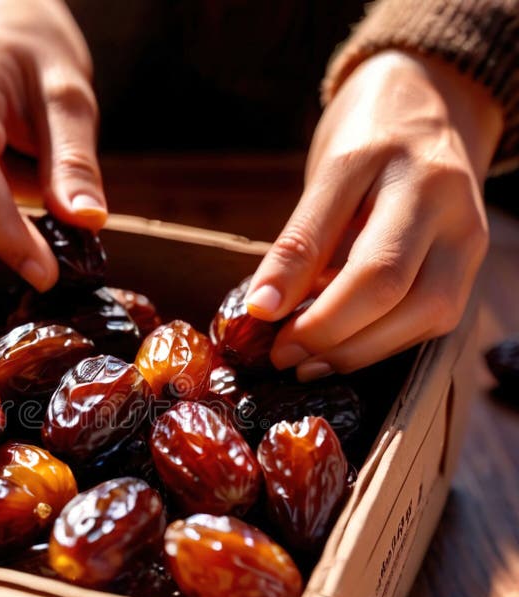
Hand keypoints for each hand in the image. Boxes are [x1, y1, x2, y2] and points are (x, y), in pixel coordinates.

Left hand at [243, 50, 503, 379]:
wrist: (433, 105)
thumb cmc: (373, 139)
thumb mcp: (330, 172)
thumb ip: (300, 240)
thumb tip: (263, 308)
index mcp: (407, 171)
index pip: (355, 249)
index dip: (303, 292)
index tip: (260, 319)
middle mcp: (449, 208)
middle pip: (391, 288)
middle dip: (328, 333)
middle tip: (281, 353)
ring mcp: (469, 242)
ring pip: (422, 316)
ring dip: (355, 351)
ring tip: (306, 360)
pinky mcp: (469, 270)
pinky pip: (429, 323)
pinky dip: (379, 343)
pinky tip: (340, 348)